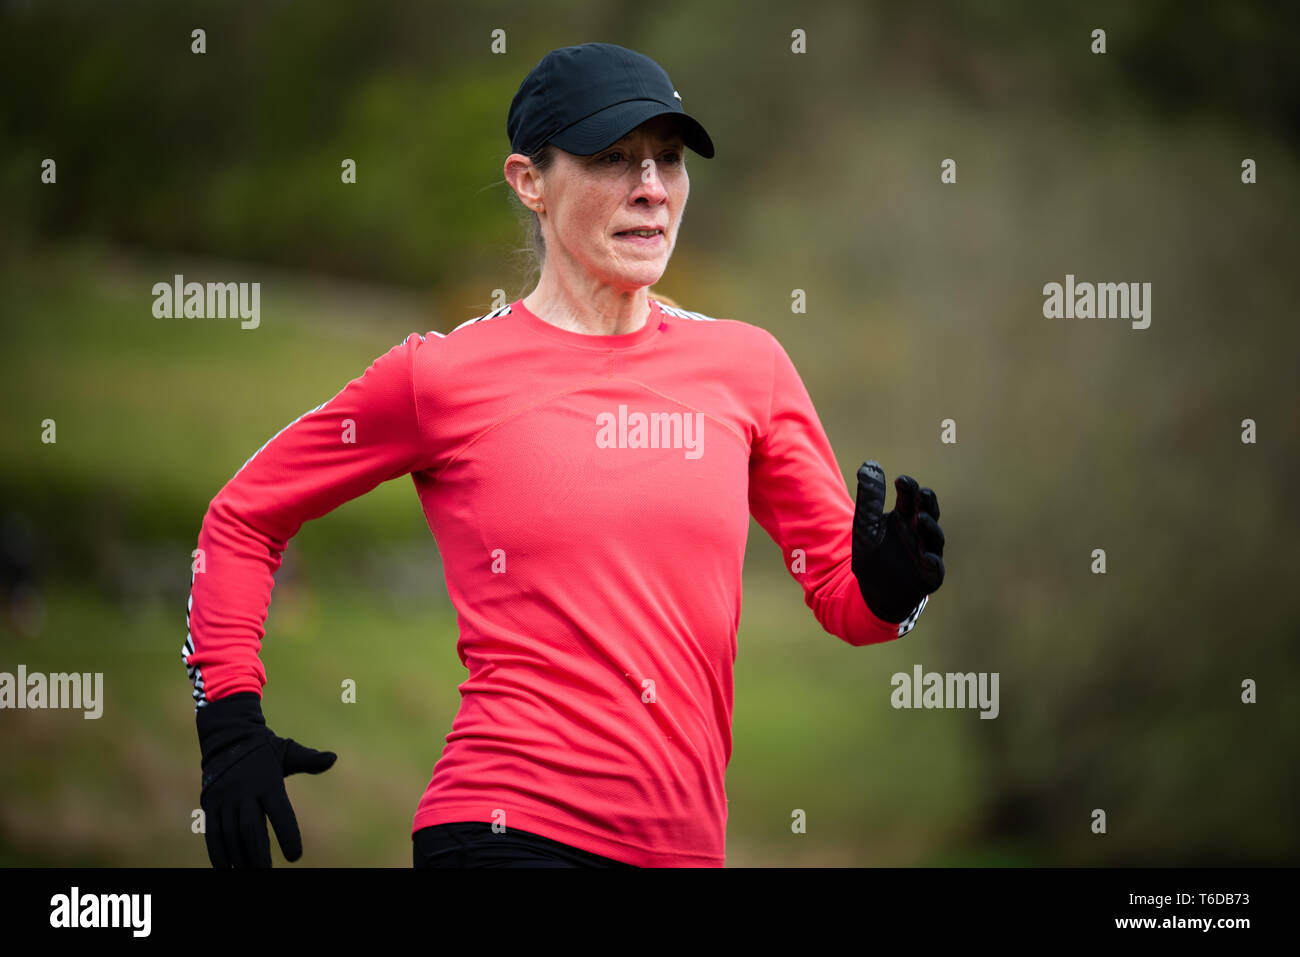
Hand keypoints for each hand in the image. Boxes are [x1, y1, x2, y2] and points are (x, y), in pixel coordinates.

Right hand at [195, 692, 336, 867]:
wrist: (228, 736)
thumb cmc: (265, 749)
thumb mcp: (288, 751)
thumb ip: (309, 760)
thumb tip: (333, 758)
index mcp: (267, 780)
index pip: (279, 812)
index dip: (287, 834)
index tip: (295, 856)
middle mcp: (244, 790)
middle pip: (251, 828)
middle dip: (259, 853)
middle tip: (266, 872)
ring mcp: (224, 798)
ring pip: (230, 833)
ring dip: (239, 856)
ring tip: (249, 872)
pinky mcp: (209, 803)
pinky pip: (212, 832)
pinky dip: (218, 852)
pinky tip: (226, 868)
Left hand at [851, 460, 944, 623]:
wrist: (874, 591)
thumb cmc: (873, 554)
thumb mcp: (866, 525)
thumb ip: (869, 497)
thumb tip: (869, 463)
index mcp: (905, 516)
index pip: (911, 497)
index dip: (908, 487)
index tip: (900, 480)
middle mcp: (920, 532)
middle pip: (929, 512)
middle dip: (928, 503)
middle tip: (923, 493)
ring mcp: (927, 552)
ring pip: (934, 538)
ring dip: (930, 528)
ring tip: (921, 519)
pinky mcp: (930, 575)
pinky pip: (935, 567)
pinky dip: (932, 561)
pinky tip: (927, 556)